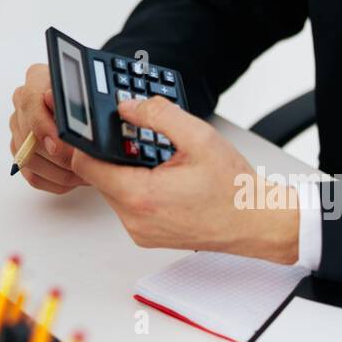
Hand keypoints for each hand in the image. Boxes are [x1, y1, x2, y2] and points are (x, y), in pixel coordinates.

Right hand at [8, 63, 88, 193]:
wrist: (85, 104)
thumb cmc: (87, 95)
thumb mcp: (86, 91)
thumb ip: (74, 100)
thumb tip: (60, 111)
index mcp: (36, 79)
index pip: (30, 103)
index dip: (43, 127)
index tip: (57, 145)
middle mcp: (23, 102)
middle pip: (29, 136)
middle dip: (59, 156)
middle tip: (82, 164)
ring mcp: (19, 126)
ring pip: (29, 159)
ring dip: (59, 172)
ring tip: (84, 174)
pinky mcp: (21, 150)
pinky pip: (32, 174)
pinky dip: (54, 181)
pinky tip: (72, 179)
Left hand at [67, 96, 298, 262]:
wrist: (257, 222)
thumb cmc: (234, 189)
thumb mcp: (198, 137)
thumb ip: (159, 115)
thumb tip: (128, 106)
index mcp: (141, 196)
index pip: (85, 165)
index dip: (84, 142)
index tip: (91, 124)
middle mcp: (135, 219)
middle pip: (98, 177)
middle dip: (111, 153)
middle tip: (134, 135)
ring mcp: (140, 230)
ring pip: (113, 190)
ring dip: (125, 169)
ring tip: (156, 157)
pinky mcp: (147, 234)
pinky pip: (128, 204)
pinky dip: (137, 186)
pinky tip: (161, 174)